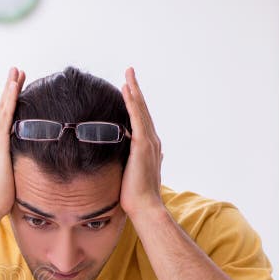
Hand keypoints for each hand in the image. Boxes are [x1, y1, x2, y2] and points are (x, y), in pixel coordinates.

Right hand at [0, 67, 25, 221]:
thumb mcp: (10, 178)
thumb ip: (17, 169)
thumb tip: (30, 170)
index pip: (3, 121)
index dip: (9, 104)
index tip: (16, 90)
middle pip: (2, 109)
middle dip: (9, 90)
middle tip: (16, 72)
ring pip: (3, 108)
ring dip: (9, 89)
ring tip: (16, 72)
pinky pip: (6, 115)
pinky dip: (10, 99)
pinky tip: (14, 86)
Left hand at [119, 67, 164, 218]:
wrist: (145, 206)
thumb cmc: (135, 196)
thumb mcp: (131, 176)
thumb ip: (132, 164)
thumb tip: (129, 160)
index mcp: (148, 148)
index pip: (141, 121)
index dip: (135, 105)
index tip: (128, 90)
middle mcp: (151, 141)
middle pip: (142, 111)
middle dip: (135, 91)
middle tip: (129, 73)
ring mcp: (148, 142)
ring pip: (140, 110)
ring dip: (134, 91)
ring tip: (128, 74)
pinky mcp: (142, 145)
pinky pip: (137, 118)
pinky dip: (132, 103)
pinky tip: (127, 91)